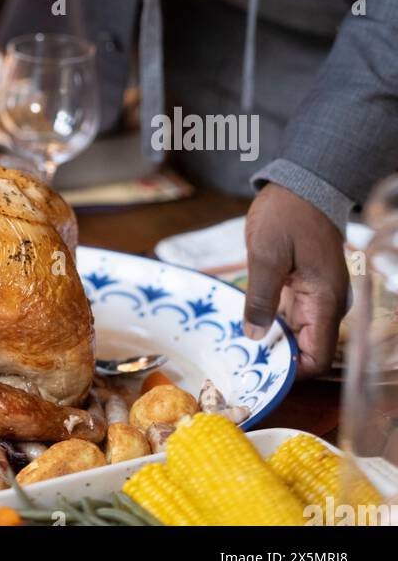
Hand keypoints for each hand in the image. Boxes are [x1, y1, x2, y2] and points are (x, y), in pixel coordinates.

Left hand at [243, 183, 349, 377]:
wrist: (301, 184)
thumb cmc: (287, 215)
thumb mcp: (267, 254)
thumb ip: (261, 298)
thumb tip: (254, 337)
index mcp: (324, 301)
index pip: (317, 357)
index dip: (292, 373)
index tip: (260, 376)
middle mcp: (324, 304)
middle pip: (305, 350)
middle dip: (275, 360)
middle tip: (239, 365)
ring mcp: (314, 296)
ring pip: (295, 334)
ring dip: (269, 342)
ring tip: (236, 350)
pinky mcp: (302, 286)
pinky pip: (288, 315)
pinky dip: (269, 323)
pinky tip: (244, 326)